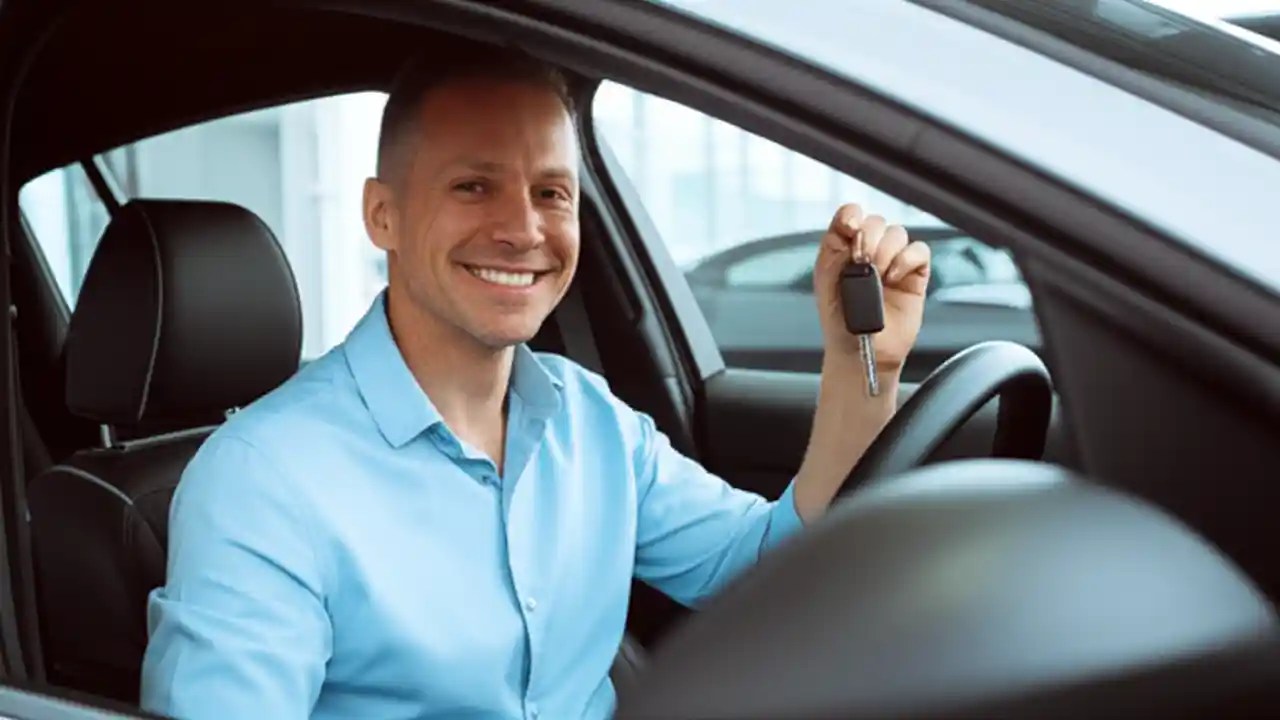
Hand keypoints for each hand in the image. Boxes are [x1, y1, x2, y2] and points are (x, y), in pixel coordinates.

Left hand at [813, 203, 930, 372]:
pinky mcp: (914, 275)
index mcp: (843, 249)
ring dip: (886, 252)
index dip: (852, 216)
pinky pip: (919, 250)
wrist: (861, 351)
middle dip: (869, 239)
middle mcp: (869, 251)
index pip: (851, 215)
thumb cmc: (840, 321)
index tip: (851, 230)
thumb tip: (852, 226)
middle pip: (877, 221)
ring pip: (898, 233)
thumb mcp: (825, 281)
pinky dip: (907, 260)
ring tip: (878, 276)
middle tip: (863, 263)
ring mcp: (893, 262)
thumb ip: (834, 250)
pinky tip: (894, 279)